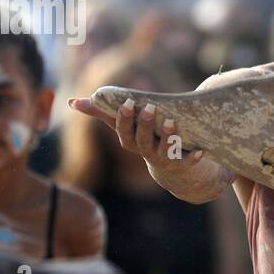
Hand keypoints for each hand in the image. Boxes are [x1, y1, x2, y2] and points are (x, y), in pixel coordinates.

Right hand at [68, 96, 206, 171]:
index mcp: (131, 143)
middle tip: (149, 108)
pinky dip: (194, 157)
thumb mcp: (124, 128)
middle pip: (142, 141)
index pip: (123, 132)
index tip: (129, 103)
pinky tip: (201, 150)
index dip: (125, 119)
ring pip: (164, 150)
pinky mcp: (183, 164)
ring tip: (172, 122)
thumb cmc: (145, 140)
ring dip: (168, 137)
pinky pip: (188, 162)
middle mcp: (146, 153)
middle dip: (144, 125)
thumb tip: (72, 102)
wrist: (173, 170)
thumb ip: (101, 114)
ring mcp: (165, 159)